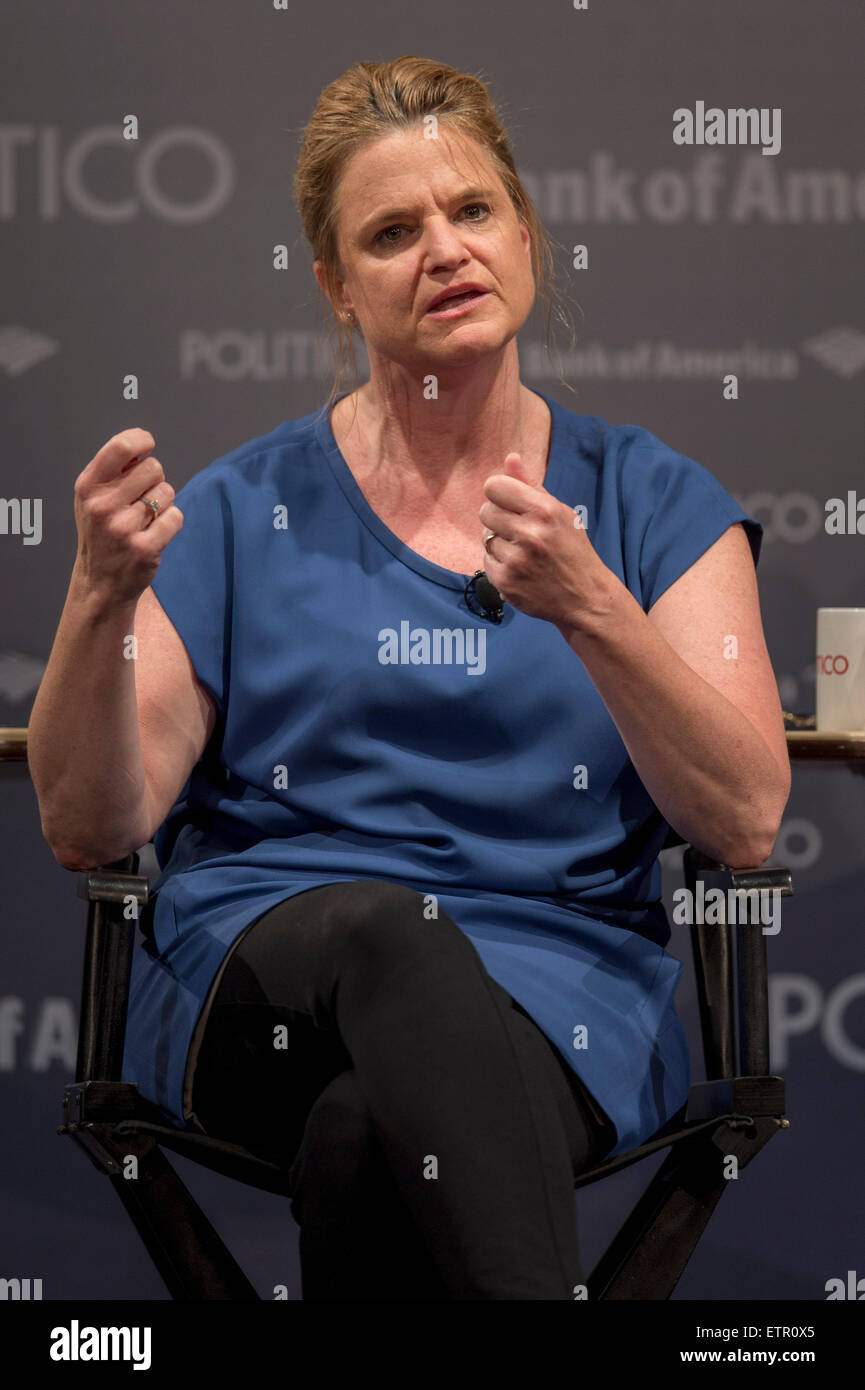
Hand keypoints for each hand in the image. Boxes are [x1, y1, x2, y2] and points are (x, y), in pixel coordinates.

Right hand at [72, 429, 182, 604]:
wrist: (100, 582)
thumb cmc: (101, 532)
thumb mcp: (92, 498)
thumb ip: (113, 470)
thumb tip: (142, 443)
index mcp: (87, 487)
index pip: (121, 446)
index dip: (142, 440)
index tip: (147, 447)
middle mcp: (102, 505)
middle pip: (154, 468)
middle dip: (154, 480)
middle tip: (141, 499)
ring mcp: (123, 528)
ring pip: (167, 492)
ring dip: (163, 504)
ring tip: (144, 520)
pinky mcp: (145, 547)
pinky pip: (176, 516)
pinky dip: (171, 523)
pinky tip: (154, 534)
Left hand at [478, 452, 610, 631]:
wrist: (585, 597)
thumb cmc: (571, 549)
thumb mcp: (560, 513)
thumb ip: (531, 485)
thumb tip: (510, 457)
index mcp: (544, 510)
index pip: (494, 486)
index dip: (499, 493)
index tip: (509, 502)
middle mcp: (530, 534)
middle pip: (485, 511)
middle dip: (498, 518)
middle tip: (520, 530)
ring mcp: (516, 560)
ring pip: (485, 537)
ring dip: (500, 543)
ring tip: (524, 552)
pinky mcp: (505, 582)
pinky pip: (486, 561)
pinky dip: (499, 564)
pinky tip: (520, 569)